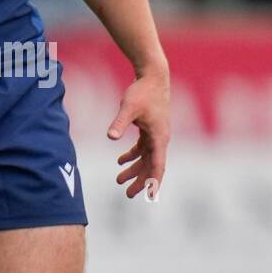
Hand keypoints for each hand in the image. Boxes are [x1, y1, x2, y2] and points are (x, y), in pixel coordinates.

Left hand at [108, 59, 170, 198]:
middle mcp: (160, 139)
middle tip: (127, 193)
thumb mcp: (128, 107)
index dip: (153, 181)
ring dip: (134, 169)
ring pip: (146, 158)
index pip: (158, 165)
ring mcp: (156, 134)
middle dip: (140, 180)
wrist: (153, 76)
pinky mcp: (150, 129)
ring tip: (119, 180)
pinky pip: (143, 148)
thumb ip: (119, 123)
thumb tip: (110, 136)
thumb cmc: (143, 91)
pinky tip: (120, 160)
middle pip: (151, 166)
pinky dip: (132, 156)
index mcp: (159, 137)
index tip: (149, 196)